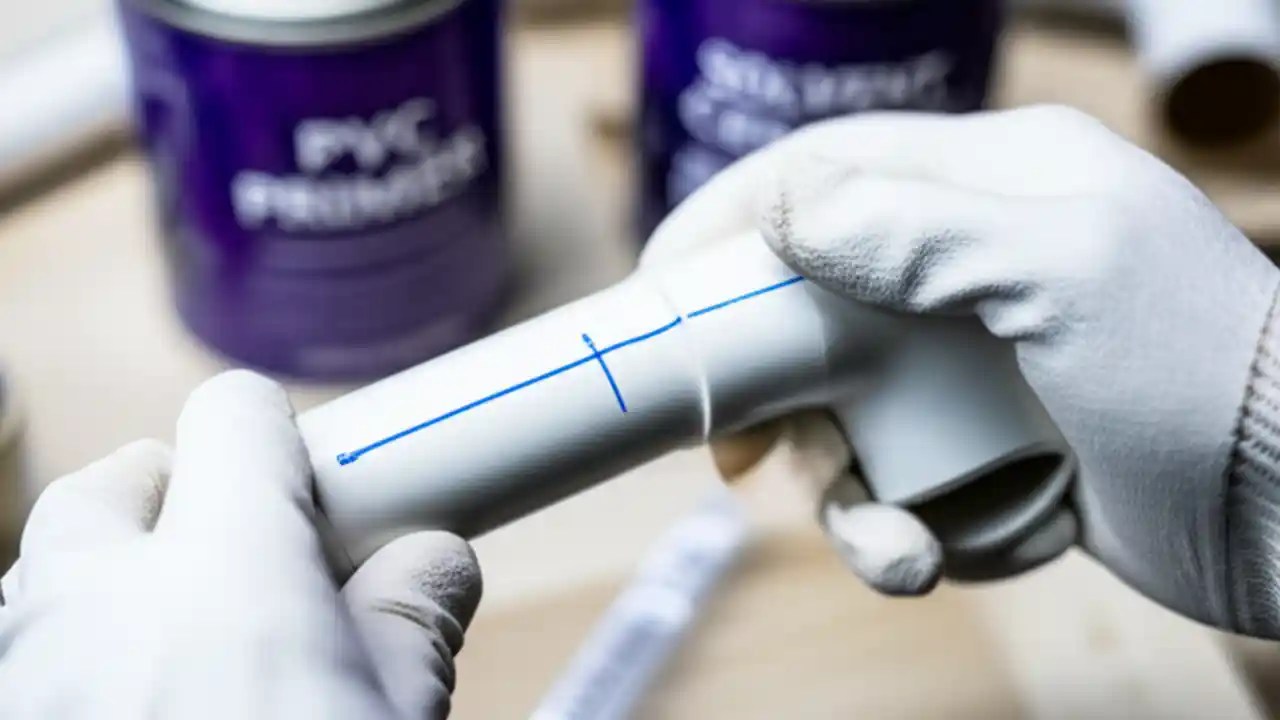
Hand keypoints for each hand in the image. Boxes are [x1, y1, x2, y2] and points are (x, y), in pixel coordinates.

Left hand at [0, 371, 480, 718]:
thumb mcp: (397, 717)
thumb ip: (415, 617)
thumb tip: (435, 562)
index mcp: (225, 568)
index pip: (236, 415)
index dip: (283, 438)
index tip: (320, 481)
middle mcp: (98, 600)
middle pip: (115, 483)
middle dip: (174, 500)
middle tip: (242, 558)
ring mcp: (27, 667)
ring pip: (49, 573)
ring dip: (113, 583)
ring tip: (186, 644)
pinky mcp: (3, 711)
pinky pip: (26, 654)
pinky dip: (77, 662)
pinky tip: (134, 704)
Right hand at [646, 105, 1279, 637]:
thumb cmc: (1207, 373)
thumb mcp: (1063, 270)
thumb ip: (913, 225)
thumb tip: (780, 205)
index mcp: (993, 183)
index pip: (827, 172)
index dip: (733, 222)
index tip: (665, 293)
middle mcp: (975, 263)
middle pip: (813, 302)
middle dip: (777, 384)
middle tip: (746, 448)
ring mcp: (978, 360)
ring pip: (846, 410)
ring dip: (844, 486)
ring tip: (888, 539)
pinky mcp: (987, 444)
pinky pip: (897, 477)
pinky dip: (897, 527)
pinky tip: (933, 552)